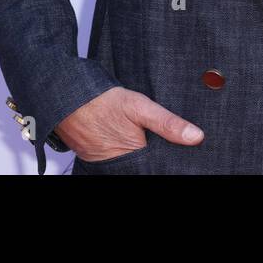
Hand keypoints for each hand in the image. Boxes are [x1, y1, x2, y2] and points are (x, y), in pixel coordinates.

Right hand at [55, 87, 203, 161]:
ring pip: (133, 162)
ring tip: (143, 135)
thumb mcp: (140, 106)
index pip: (160, 164)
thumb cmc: (102, 101)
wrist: (67, 98)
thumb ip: (168, 123)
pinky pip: (118, 158)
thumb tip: (196, 137)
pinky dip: (125, 150)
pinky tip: (131, 137)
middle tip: (155, 135)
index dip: (171, 157)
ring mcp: (106, 164)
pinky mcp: (96, 159)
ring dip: (141, 151)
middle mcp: (119, 165)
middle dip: (156, 153)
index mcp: (134, 156)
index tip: (182, 149)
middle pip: (147, 164)